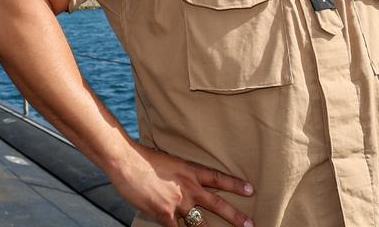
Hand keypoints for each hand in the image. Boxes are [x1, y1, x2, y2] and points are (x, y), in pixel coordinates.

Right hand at [107, 142, 254, 226]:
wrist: (127, 162)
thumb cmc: (143, 159)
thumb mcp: (168, 161)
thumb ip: (179, 173)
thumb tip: (183, 180)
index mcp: (190, 171)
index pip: (218, 178)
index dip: (235, 185)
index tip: (250, 190)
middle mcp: (188, 188)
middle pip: (216, 204)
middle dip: (235, 216)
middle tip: (250, 224)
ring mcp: (177, 202)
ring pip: (200, 223)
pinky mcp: (163, 213)